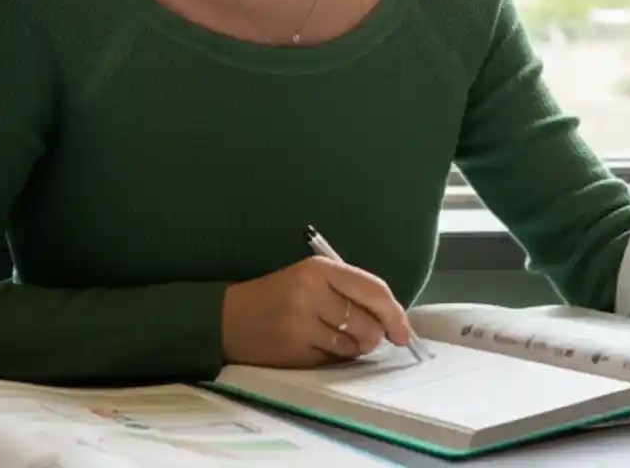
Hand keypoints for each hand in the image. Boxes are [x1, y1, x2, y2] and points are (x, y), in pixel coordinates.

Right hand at [220, 256, 414, 367]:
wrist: (226, 318)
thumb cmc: (277, 296)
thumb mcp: (310, 278)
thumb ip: (349, 290)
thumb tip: (393, 321)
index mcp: (318, 268)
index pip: (373, 290)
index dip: (395, 313)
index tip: (404, 331)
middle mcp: (310, 293)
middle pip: (368, 323)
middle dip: (374, 335)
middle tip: (363, 335)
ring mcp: (301, 324)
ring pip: (353, 346)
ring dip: (353, 348)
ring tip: (333, 338)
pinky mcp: (293, 352)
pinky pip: (332, 361)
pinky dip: (333, 358)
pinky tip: (316, 347)